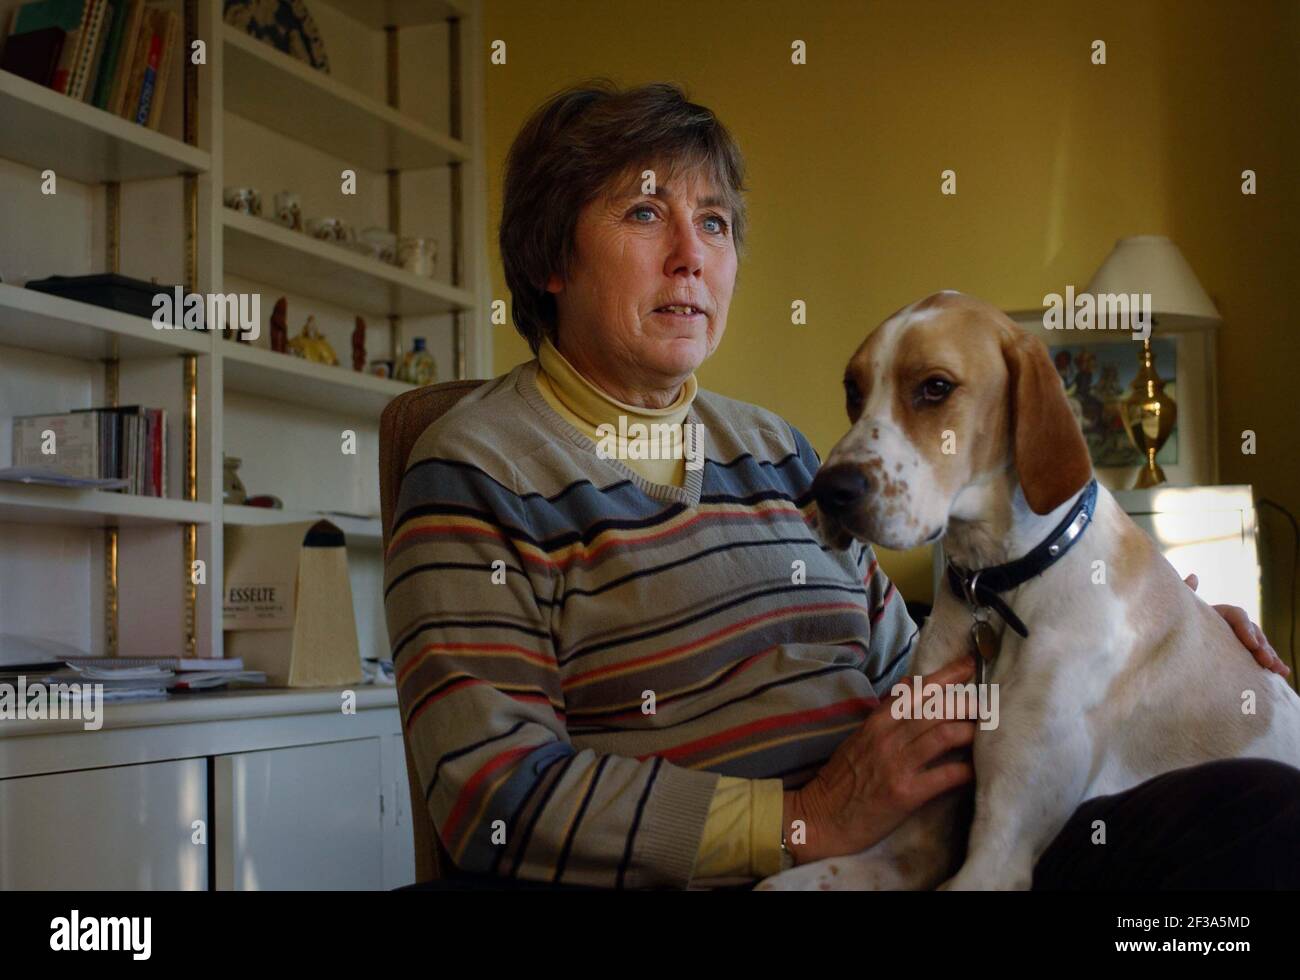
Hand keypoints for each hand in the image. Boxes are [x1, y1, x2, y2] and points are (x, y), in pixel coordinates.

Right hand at [781, 657, 975, 864]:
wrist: (820, 818)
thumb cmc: (842, 780)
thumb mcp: (860, 738)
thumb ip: (886, 713)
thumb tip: (909, 685)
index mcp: (877, 722)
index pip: (917, 690)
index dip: (947, 675)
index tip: (970, 664)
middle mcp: (888, 737)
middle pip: (937, 708)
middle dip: (969, 703)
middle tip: (991, 705)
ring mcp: (897, 764)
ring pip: (945, 734)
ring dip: (971, 731)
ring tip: (989, 732)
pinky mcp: (906, 793)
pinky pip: (945, 775)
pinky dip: (967, 771)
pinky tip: (979, 770)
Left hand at [1183, 573, 1288, 675]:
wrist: (1177, 643)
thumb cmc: (1179, 622)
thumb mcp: (1182, 611)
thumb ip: (1187, 595)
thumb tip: (1193, 577)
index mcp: (1220, 612)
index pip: (1238, 616)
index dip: (1246, 629)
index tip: (1251, 644)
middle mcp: (1233, 624)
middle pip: (1252, 631)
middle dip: (1261, 647)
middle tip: (1266, 661)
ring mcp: (1239, 639)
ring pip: (1259, 645)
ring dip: (1271, 656)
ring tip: (1278, 670)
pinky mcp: (1242, 653)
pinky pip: (1259, 657)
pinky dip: (1271, 664)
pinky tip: (1283, 673)